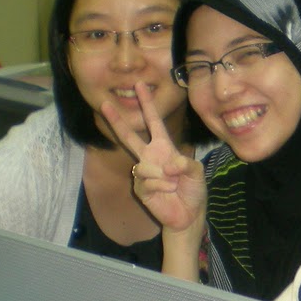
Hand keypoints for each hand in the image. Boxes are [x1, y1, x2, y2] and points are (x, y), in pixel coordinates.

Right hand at [101, 85, 203, 234]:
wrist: (188, 214)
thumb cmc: (193, 189)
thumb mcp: (196, 171)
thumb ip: (186, 164)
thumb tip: (168, 165)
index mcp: (164, 147)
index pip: (154, 122)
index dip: (148, 104)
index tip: (140, 85)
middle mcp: (150, 156)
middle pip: (129, 136)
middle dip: (117, 121)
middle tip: (104, 104)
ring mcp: (143, 172)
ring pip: (143, 166)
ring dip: (163, 176)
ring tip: (173, 184)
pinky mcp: (140, 188)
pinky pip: (146, 182)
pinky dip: (161, 187)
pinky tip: (167, 192)